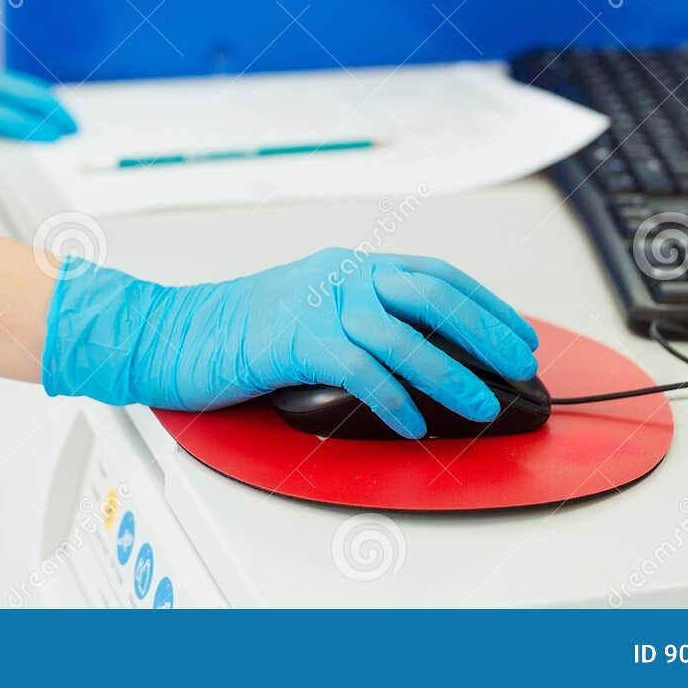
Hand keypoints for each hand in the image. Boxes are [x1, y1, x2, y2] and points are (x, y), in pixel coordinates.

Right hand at [41, 249, 537, 437]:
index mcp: (348, 266)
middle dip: (485, 330)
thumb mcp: (310, 311)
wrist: (169, 332)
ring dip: (451, 372)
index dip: (484, 304)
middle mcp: (339, 275)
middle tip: (518, 365)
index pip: (434, 275)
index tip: (518, 335)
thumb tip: (423, 352)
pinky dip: (394, 397)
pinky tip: (413, 421)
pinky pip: (359, 368)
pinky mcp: (293, 338)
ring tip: (481, 403)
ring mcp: (316, 303)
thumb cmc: (236, 331)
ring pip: (403, 334)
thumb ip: (361, 321)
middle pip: (431, 293)